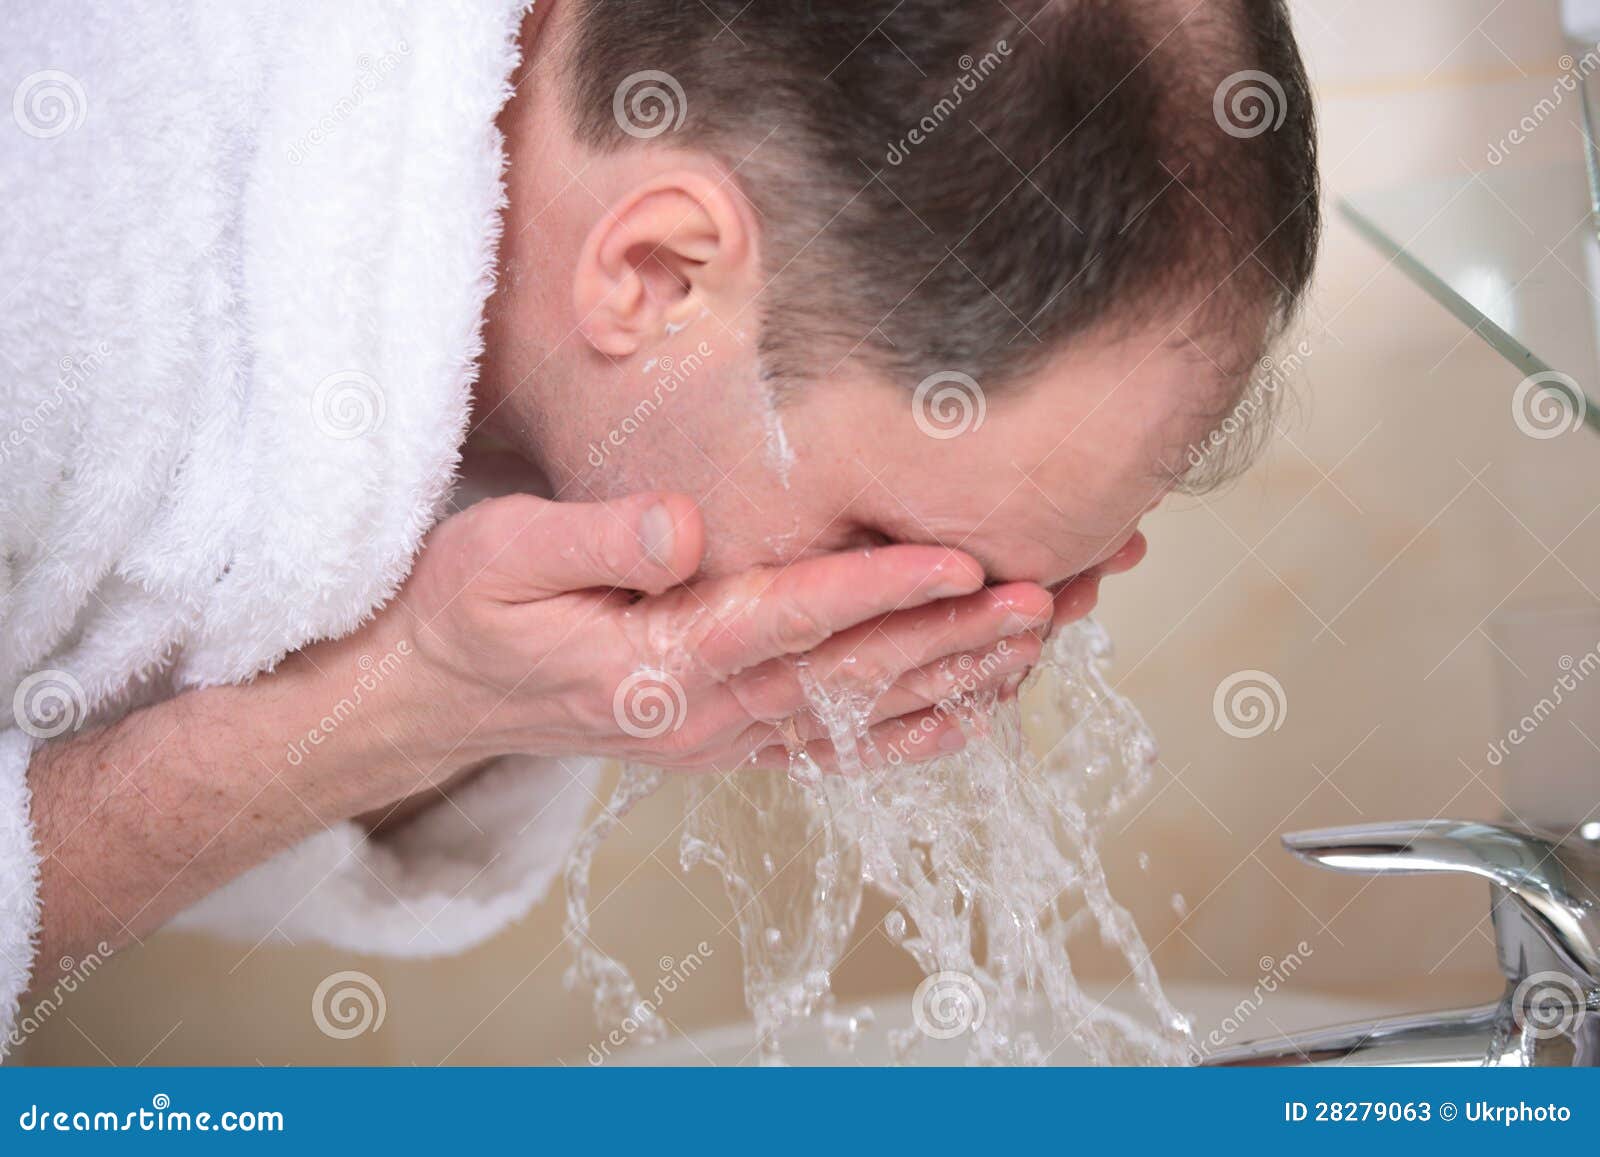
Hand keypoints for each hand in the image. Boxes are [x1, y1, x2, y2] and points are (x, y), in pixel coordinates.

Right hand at [385, 492, 1054, 777]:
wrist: (442, 697)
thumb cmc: (469, 613)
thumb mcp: (501, 557)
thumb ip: (594, 542)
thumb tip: (683, 527)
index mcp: (658, 666)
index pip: (788, 621)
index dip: (878, 588)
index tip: (963, 557)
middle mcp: (708, 717)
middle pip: (854, 676)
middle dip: (960, 630)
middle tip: (1055, 590)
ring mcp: (727, 740)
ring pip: (866, 714)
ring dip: (962, 674)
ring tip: (1050, 630)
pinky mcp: (734, 742)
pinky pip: (840, 748)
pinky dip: (915, 733)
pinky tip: (977, 709)